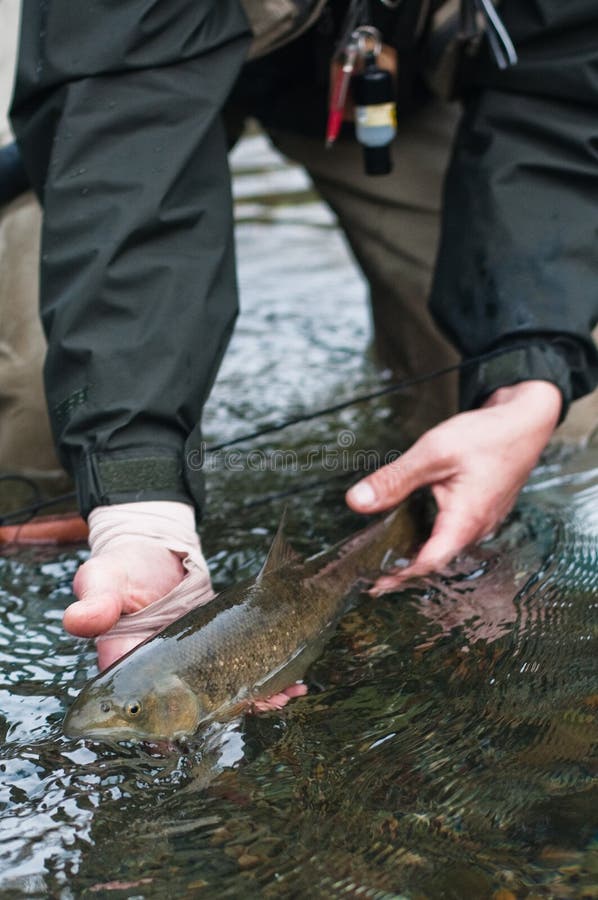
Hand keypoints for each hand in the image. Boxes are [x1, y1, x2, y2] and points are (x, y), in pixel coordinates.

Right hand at [66, 539, 305, 709]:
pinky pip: (242, 667)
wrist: (150, 547)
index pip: (143, 713)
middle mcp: (164, 674)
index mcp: (130, 667)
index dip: (166, 730)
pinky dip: (266, 674)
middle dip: (229, 713)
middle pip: (196, 709)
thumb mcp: (103, 580)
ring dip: (256, 696)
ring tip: (287, 695)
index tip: (194, 732)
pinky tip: (292, 679)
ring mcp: (194, 662)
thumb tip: (76, 620)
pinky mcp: (218, 645)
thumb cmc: (120, 567)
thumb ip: (96, 601)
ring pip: (226, 692)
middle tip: (264, 706)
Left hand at [345, 380, 561, 587]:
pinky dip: (431, 536)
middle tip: (369, 576)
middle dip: (404, 569)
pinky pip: (454, 532)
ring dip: (417, 553)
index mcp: (466, 521)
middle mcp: (477, 528)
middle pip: (436, 559)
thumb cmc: (488, 435)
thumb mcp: (433, 452)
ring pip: (445, 546)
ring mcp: (482, 521)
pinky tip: (411, 531)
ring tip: (384, 559)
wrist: (525, 421)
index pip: (428, 562)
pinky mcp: (482, 511)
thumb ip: (395, 480)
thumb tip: (357, 501)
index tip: (373, 585)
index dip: (399, 577)